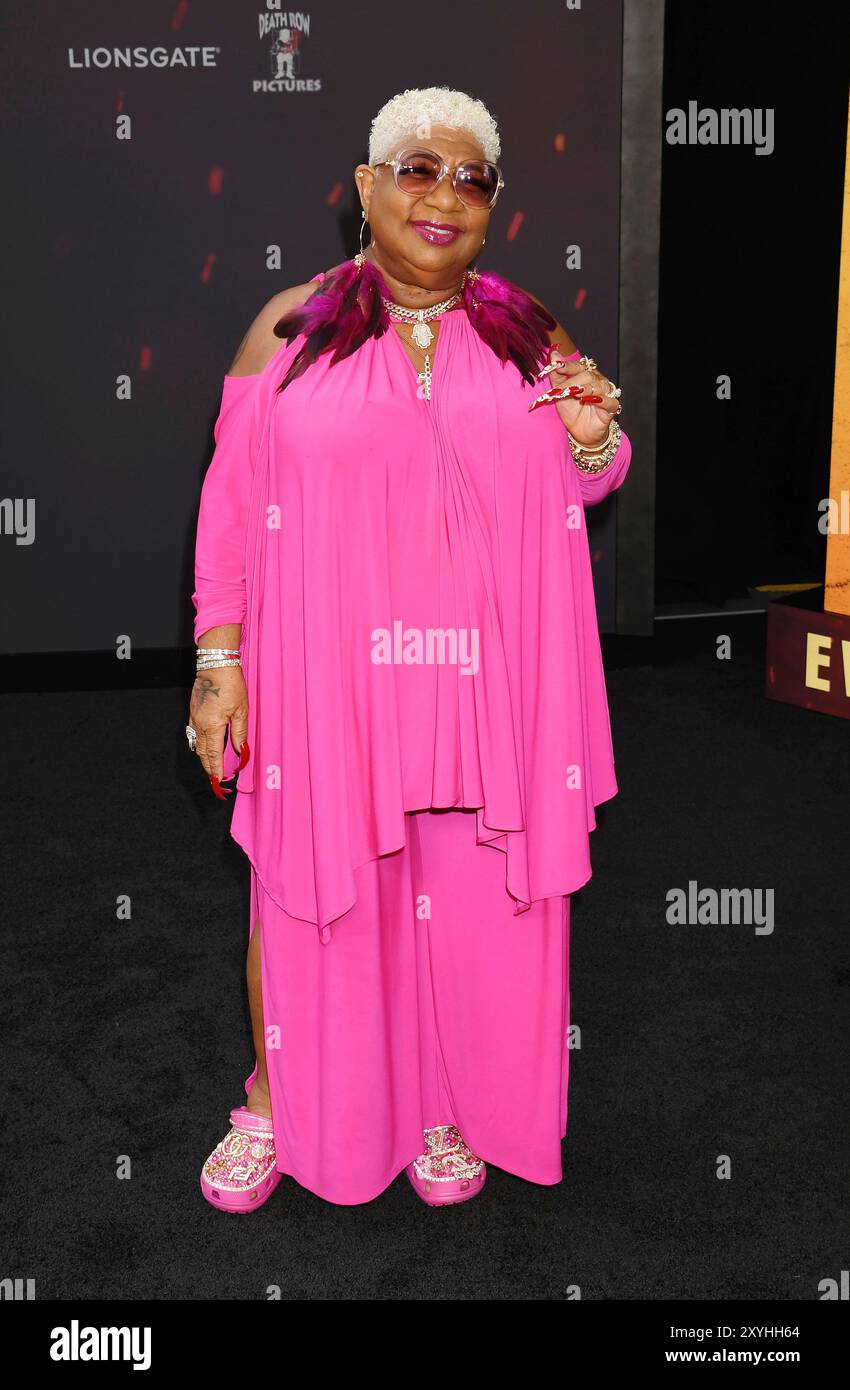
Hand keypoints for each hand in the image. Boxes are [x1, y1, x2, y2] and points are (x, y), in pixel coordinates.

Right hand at [188, 667, 248, 782]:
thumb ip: (240, 732)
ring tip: (210, 765)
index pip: (214, 754)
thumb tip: (240, 749)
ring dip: (203, 756)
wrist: (215, 665)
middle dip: (208, 766)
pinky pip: (194, 733)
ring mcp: (194, 717)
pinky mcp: (193, 711)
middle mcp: (200, 724)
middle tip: (215, 777)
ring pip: (196, 743)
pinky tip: (204, 746)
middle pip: (202, 752)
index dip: (216, 769)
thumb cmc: (230, 684)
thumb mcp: (241, 710)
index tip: (219, 779)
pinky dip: (199, 743)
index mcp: (212, 726)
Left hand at [537, 348, 618, 447]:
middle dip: (574, 382)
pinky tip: (592, 400)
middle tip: (563, 390)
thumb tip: (553, 354)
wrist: (578, 432)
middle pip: (588, 375)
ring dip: (587, 389)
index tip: (556, 366)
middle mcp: (597, 381)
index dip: (567, 366)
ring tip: (576, 394)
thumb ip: (557, 374)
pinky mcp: (612, 407)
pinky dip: (602, 400)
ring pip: (600, 386)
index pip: (578, 366)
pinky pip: (610, 401)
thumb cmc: (571, 410)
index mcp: (586, 375)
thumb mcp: (560, 393)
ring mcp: (606, 393)